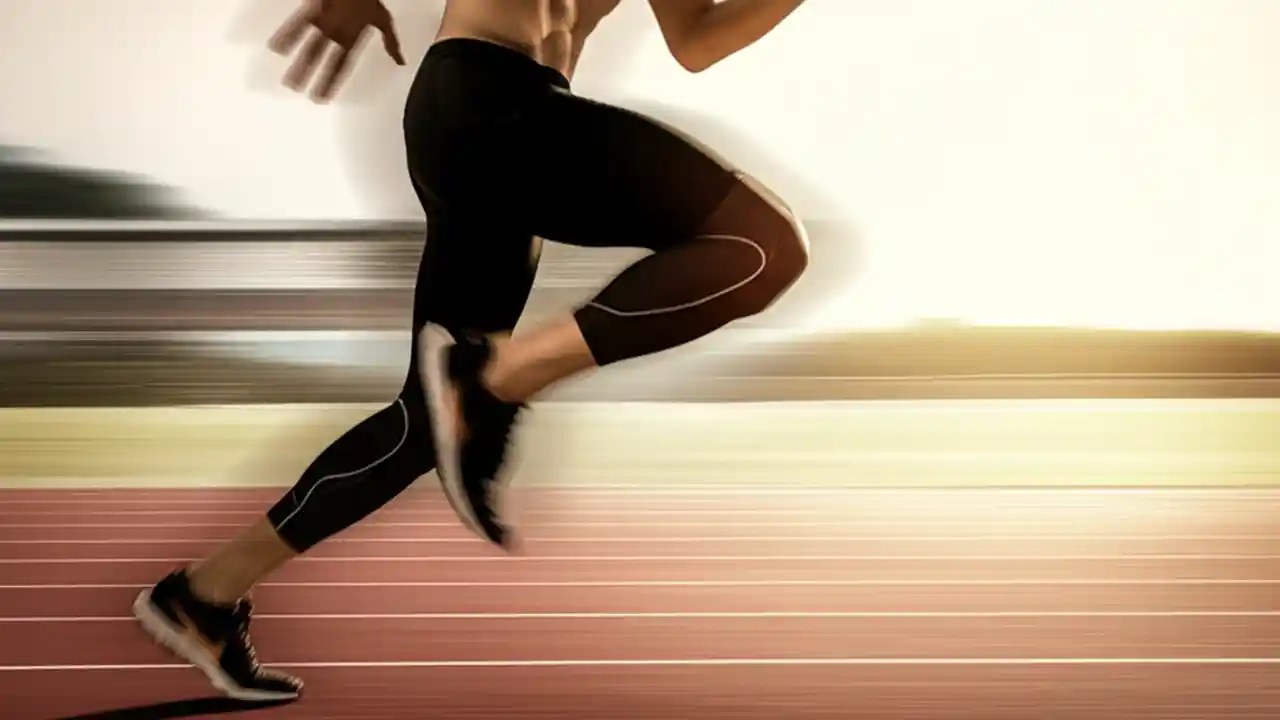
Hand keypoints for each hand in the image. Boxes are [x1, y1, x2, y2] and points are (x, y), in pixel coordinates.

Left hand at [269, 0, 405, 101]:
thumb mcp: (383, 19)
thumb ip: (390, 42)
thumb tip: (401, 61)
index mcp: (349, 37)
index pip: (339, 65)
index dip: (331, 82)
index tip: (322, 97)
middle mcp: (333, 33)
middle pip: (319, 59)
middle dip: (308, 75)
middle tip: (297, 90)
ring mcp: (321, 22)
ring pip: (307, 47)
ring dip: (298, 63)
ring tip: (288, 80)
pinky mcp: (311, 9)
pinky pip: (297, 24)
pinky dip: (287, 36)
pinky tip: (277, 48)